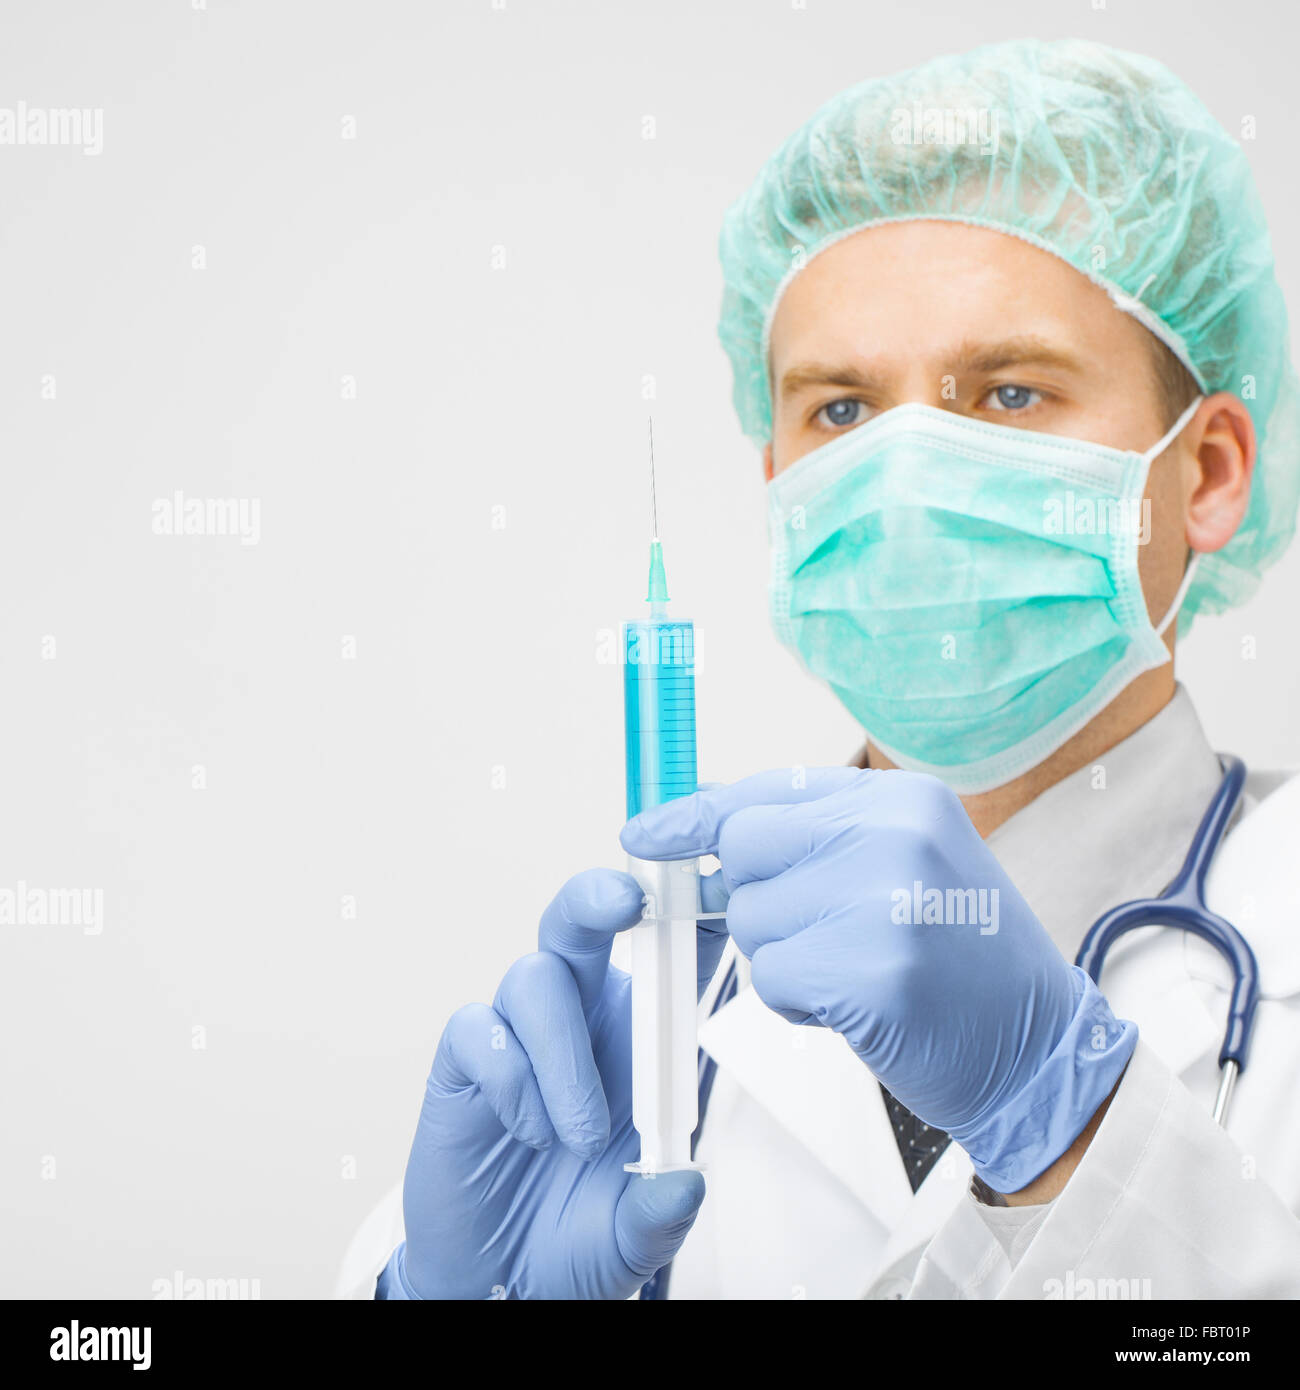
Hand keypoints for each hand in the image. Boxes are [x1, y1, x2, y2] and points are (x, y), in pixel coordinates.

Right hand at [388, 867, 727, 1298]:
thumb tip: (684, 1182)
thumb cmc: (578, 1235)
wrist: (501, 1281)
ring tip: (576, 1136)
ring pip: (535, 976)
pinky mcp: (464, 1063)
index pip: (666, 953)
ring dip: (564, 1055)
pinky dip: (510, 1076)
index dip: (684, 911)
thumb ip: (660, 1212)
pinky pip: (479, 1030)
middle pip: (582, 919)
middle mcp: (580, 1016)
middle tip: (624, 903)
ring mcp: (518, 1034)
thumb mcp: (635, 1238)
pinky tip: (527, 1129)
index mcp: (637, 1032)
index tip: (708, 886)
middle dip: (602, 895)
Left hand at [621, 767, 1135, 1192]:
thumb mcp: (902, 864)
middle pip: (746, 848)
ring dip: (784, 956)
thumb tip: (703, 819)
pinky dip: (797, 1001)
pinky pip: (773, 977)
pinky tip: (856, 1005)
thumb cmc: (959, 958)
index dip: (698, 813)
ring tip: (856, 968)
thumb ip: (813, 836)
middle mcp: (895, 832)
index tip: (646, 832)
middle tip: (822, 932)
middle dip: (759, 898)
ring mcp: (887, 900)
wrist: (1038, 1046)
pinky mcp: (873, 972)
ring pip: (753, 918)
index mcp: (901, 797)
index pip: (767, 787)